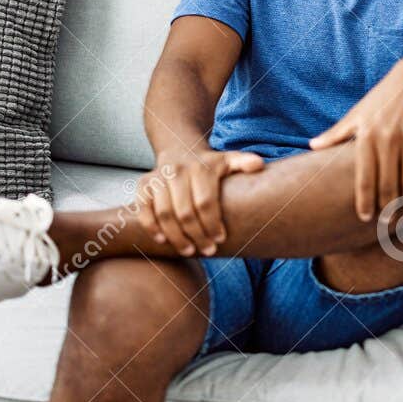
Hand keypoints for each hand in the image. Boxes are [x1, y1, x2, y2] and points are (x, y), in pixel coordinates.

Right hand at [135, 148, 264, 255]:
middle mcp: (177, 171)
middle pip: (185, 212)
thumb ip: (244, 162)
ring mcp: (158, 177)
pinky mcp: (144, 184)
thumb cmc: (210, 165)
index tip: (220, 239)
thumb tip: (259, 165)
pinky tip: (163, 241)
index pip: (206, 202)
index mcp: (200, 168)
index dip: (212, 223)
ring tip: (188, 251)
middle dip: (197, 235)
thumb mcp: (228, 160)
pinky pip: (143, 209)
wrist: (180, 150)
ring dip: (176, 237)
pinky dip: (151, 227)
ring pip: (164, 214)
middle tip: (208, 250)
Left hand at [310, 57, 402, 220]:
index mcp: (367, 135)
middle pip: (388, 184)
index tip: (364, 218)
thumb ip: (337, 133)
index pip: (364, 177)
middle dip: (388, 208)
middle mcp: (389, 137)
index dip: (364, 201)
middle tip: (388, 223)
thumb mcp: (360, 112)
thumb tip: (312, 147)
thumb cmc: (386, 97)